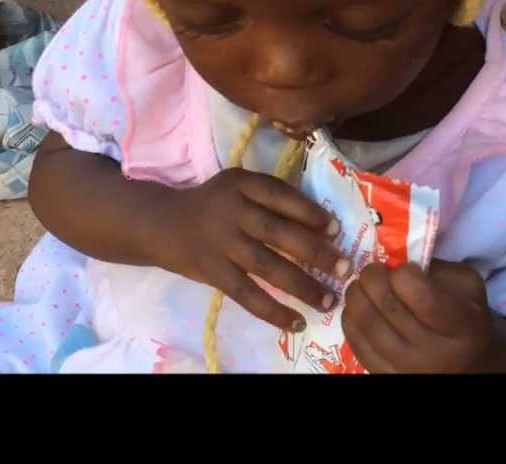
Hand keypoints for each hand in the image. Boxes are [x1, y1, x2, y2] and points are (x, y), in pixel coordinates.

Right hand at [154, 168, 352, 331]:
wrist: (161, 225)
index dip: (309, 212)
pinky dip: (273, 311)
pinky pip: (248, 295)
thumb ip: (271, 198)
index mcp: (241, 184)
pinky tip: (297, 322)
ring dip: (302, 285)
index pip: (280, 195)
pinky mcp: (214, 273)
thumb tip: (322, 226)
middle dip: (315, 251)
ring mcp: (222, 244)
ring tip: (330, 301)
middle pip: (278, 232)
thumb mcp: (237, 186)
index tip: (335, 229)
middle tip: (344, 268)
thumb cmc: (212, 205)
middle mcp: (232, 212)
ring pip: (267, 267)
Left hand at [341, 259, 495, 372]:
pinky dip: (350, 319)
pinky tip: (358, 308)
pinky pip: (356, 344)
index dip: (403, 273)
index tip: (404, 268)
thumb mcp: (468, 289)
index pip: (421, 296)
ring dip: (356, 295)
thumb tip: (397, 261)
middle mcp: (435, 354)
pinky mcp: (385, 376)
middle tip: (374, 270)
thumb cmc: (467, 319)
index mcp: (462, 327)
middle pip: (388, 307)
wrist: (468, 366)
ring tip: (362, 286)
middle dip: (372, 278)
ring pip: (366, 324)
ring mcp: (407, 370)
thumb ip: (438, 270)